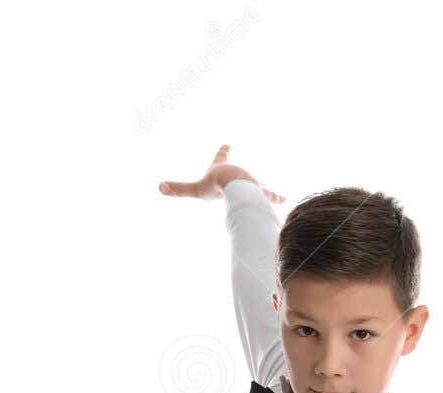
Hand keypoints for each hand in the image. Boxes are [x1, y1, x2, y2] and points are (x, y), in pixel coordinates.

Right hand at [158, 142, 284, 203]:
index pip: (221, 157)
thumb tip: (159, 187)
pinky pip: (269, 196)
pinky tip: (283, 199)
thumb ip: (179, 189)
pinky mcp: (260, 192)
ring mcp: (249, 182)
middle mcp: (238, 173)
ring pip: (255, 185)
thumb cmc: (215, 184)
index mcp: (221, 170)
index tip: (227, 144)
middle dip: (241, 172)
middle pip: (239, 172)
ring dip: (261, 188)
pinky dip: (274, 197)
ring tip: (268, 191)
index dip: (222, 152)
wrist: (235, 185)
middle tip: (245, 172)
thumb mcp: (195, 189)